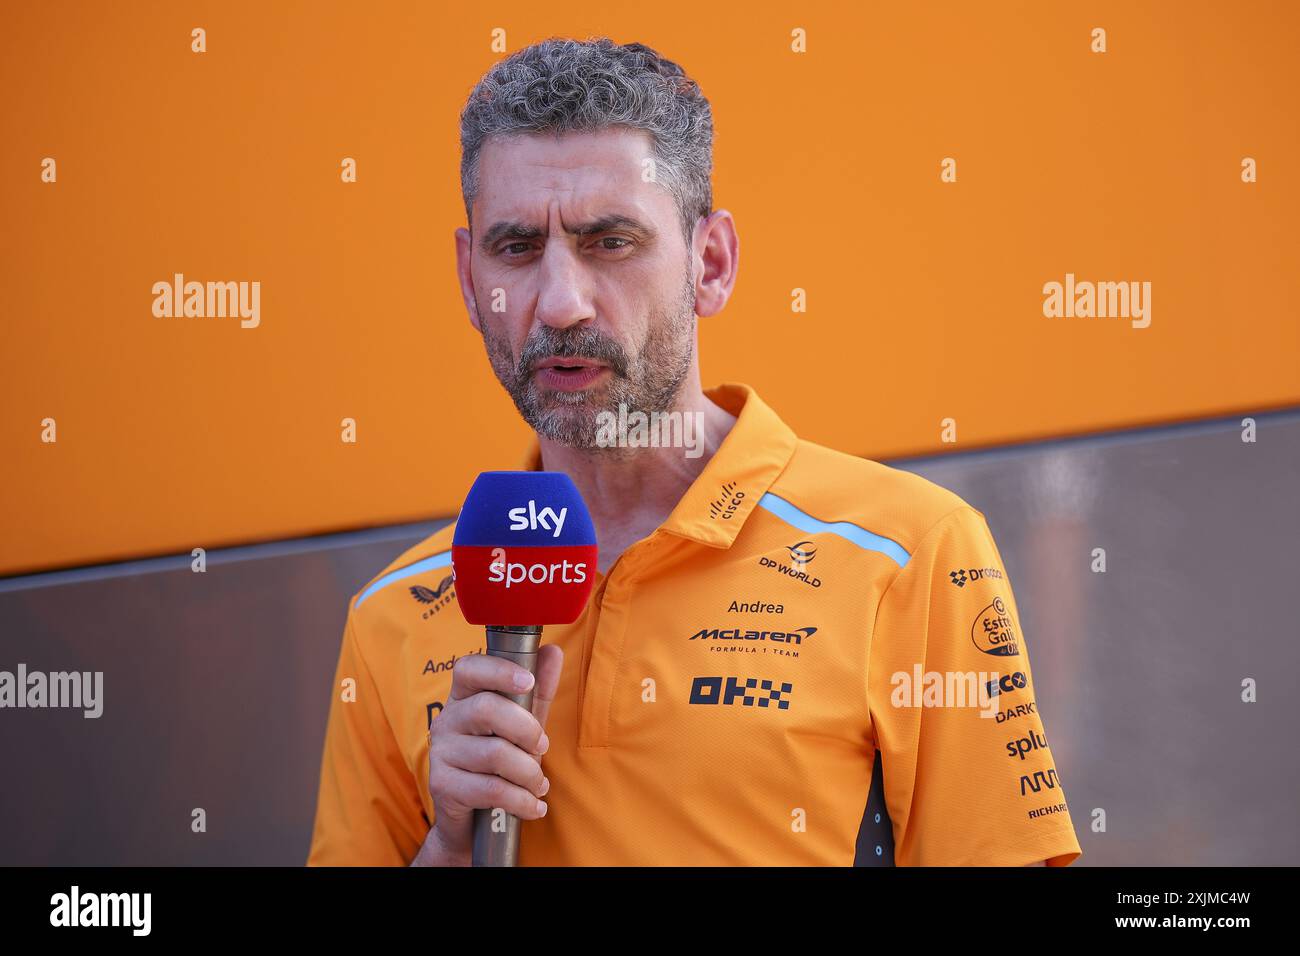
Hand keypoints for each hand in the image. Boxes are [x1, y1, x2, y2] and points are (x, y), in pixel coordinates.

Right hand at [410, 644, 562, 865]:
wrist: (474, 821)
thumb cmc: (500, 764)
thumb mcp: (522, 725)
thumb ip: (538, 692)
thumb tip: (553, 651)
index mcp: (463, 698)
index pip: (468, 669)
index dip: (498, 670)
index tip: (528, 681)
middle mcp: (446, 720)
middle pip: (487, 709)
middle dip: (527, 730)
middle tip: (542, 747)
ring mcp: (440, 753)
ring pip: (494, 754)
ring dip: (529, 773)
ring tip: (539, 784)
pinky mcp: (442, 785)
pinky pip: (490, 789)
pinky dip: (522, 800)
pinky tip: (534, 805)